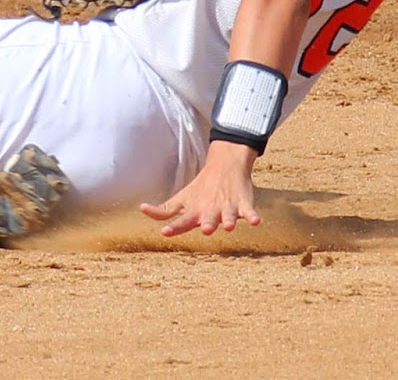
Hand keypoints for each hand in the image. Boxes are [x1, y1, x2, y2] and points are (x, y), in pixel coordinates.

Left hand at [139, 142, 259, 235]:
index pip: (182, 220)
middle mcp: (210, 209)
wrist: (225, 166)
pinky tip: (256, 221)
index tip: (165, 232)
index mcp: (194, 210)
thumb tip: (141, 209)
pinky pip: (249, 211)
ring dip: (228, 220)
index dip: (174, 227)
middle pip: (208, 219)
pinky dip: (252, 215)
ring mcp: (227, 206)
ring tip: (229, 226)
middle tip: (205, 228)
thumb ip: (163, 210)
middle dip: (207, 224)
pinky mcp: (243, 203)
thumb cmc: (200, 189)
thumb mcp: (181, 199)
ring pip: (228, 215)